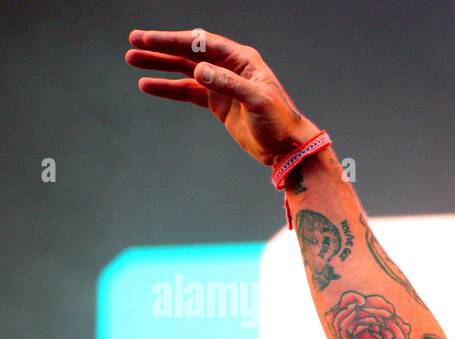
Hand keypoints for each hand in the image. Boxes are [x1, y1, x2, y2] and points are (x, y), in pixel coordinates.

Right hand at [126, 28, 320, 165]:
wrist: (287, 148)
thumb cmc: (279, 122)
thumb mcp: (256, 100)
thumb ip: (228, 84)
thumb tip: (199, 70)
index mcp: (241, 60)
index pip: (202, 44)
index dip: (174, 41)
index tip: (149, 40)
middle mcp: (230, 68)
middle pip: (189, 53)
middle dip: (161, 47)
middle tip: (133, 42)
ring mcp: (222, 85)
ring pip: (185, 70)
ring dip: (159, 65)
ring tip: (132, 59)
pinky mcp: (218, 103)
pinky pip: (187, 91)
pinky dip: (168, 88)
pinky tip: (148, 85)